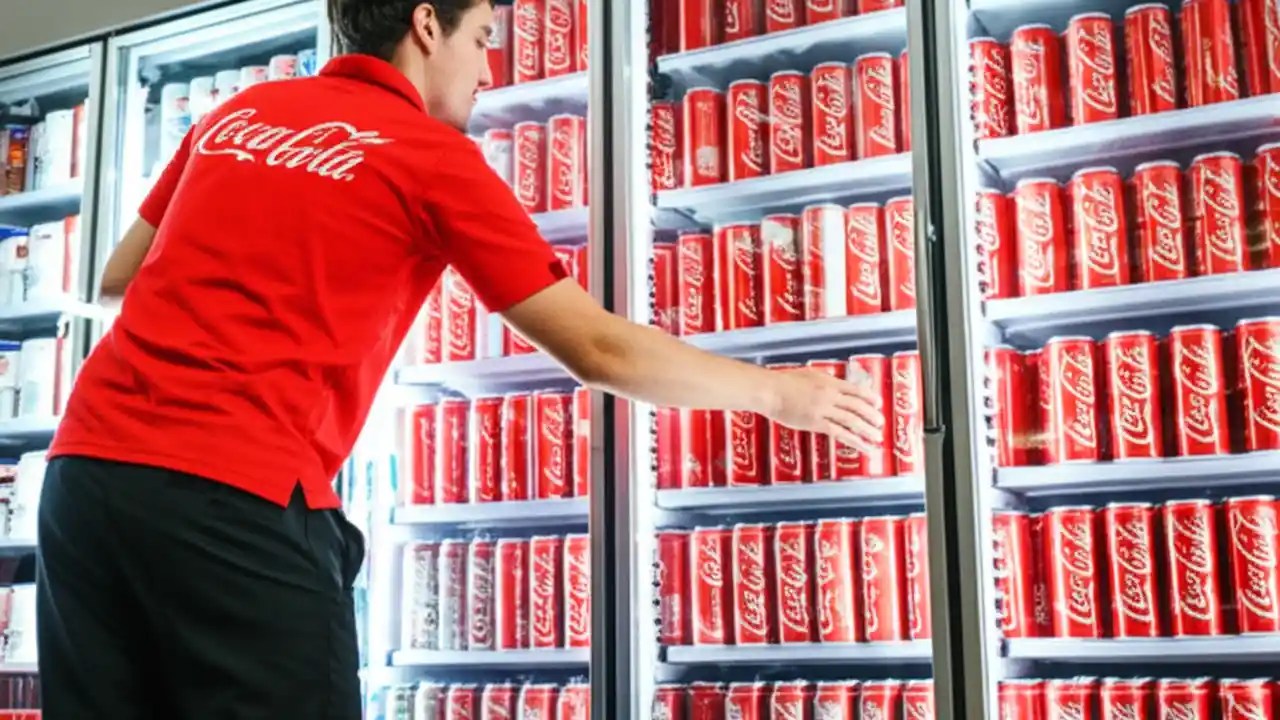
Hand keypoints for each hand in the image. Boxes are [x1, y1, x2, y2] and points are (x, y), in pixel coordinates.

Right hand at [764, 367, 885, 450]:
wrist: (770, 391)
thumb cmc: (784, 381)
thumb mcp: (809, 374)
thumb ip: (824, 379)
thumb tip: (834, 382)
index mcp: (830, 382)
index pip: (856, 390)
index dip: (870, 397)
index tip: (878, 403)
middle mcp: (830, 395)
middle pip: (858, 406)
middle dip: (872, 415)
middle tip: (881, 423)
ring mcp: (824, 410)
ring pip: (852, 420)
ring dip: (867, 430)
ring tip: (877, 437)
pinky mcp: (816, 423)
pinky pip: (840, 433)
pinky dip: (854, 440)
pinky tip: (863, 447)